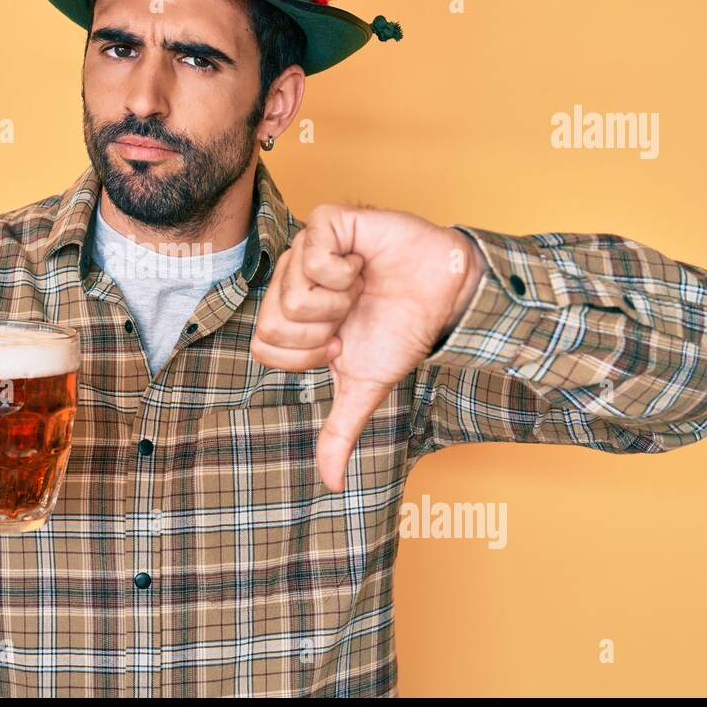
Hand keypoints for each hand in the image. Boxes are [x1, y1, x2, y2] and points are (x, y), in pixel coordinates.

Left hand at [249, 205, 484, 491]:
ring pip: (292, 292)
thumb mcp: (364, 387)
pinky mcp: (329, 221)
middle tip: (347, 320)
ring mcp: (307, 247)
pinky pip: (312, 254)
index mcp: (290, 315)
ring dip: (337, 302)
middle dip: (318, 333)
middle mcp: (291, 279)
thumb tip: (330, 485)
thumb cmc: (400, 331)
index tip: (337, 345)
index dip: (303, 355)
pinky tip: (362, 266)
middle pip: (272, 322)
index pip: (263, 346)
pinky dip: (344, 272)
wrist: (444, 296)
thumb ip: (339, 431)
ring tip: (359, 290)